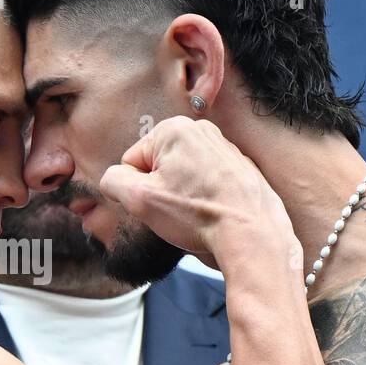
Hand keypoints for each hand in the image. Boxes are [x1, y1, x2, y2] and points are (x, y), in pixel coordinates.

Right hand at [98, 116, 295, 271]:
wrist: (252, 235)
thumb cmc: (197, 214)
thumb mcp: (139, 199)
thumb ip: (114, 181)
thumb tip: (114, 179)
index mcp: (174, 129)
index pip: (132, 161)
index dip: (137, 189)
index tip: (157, 204)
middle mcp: (203, 131)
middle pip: (159, 167)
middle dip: (161, 192)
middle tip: (176, 212)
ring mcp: (225, 149)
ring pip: (183, 177)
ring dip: (183, 198)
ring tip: (196, 215)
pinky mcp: (241, 169)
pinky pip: (208, 185)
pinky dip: (206, 200)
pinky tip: (213, 215)